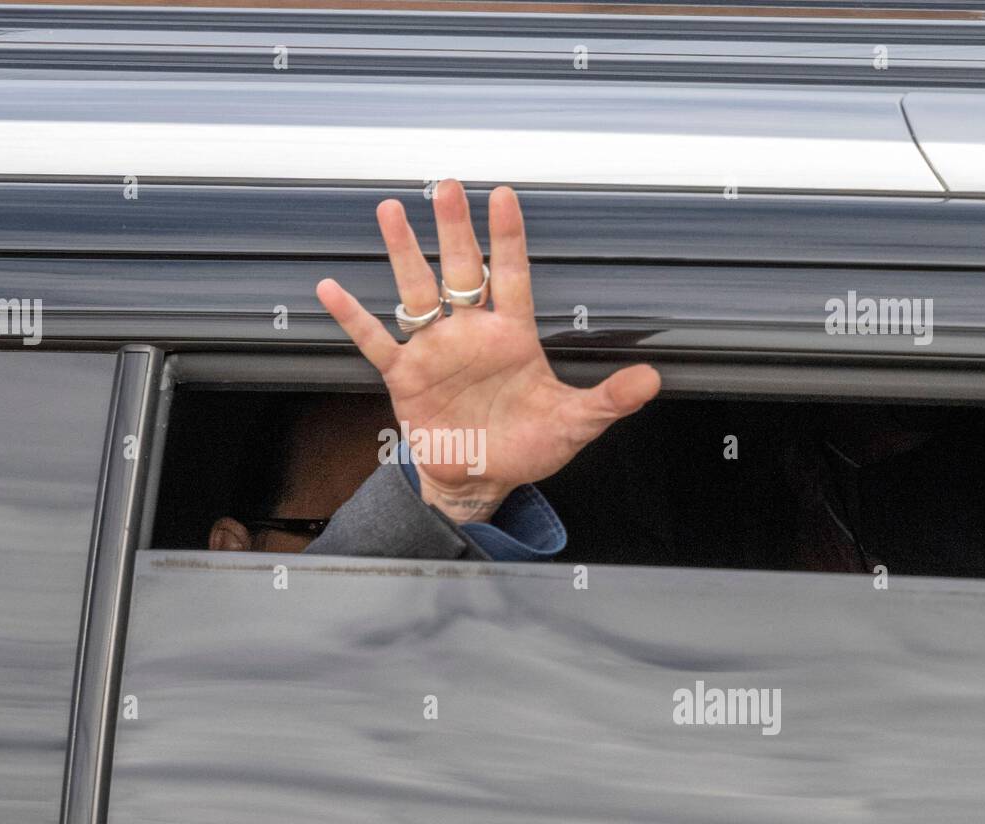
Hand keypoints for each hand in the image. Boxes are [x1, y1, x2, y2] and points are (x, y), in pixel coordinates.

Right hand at [316, 179, 660, 523]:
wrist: (481, 477)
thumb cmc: (527, 445)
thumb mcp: (574, 423)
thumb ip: (609, 399)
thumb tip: (653, 380)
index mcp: (513, 336)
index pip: (511, 275)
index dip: (507, 238)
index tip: (504, 197)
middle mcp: (471, 332)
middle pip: (460, 269)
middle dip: (453, 229)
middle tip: (447, 185)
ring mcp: (435, 350)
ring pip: (416, 290)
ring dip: (404, 253)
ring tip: (390, 211)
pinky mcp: (405, 375)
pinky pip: (374, 340)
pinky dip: (353, 317)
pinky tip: (331, 289)